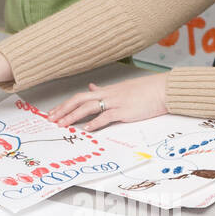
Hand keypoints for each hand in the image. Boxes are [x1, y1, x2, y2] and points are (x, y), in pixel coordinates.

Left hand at [48, 74, 168, 130]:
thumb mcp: (122, 88)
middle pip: (79, 99)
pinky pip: (106, 116)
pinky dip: (96, 123)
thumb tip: (92, 86)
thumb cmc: (146, 91)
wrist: (163, 90)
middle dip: (64, 109)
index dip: (66, 104)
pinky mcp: (125, 111)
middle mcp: (108, 95)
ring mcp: (116, 102)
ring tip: (63, 124)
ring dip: (73, 116)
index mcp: (107, 90)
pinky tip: (87, 128)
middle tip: (51, 119)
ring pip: (89, 107)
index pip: (81, 96)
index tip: (54, 112)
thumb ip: (105, 90)